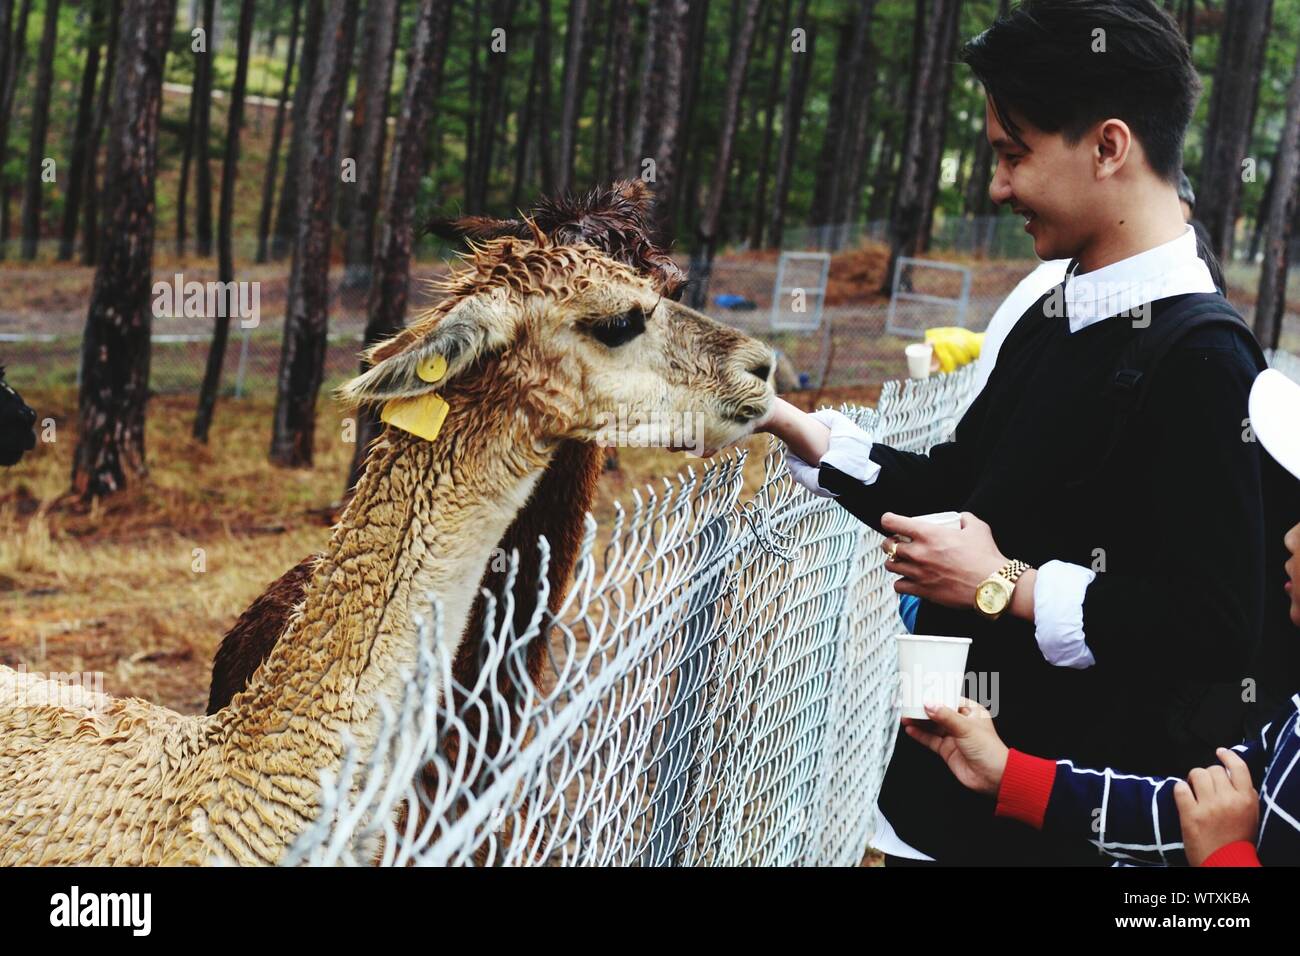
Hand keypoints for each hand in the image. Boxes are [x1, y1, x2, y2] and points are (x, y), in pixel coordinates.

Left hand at [882, 511, 1006, 609]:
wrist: (991, 585)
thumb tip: (962, 518)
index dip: (888, 520)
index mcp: (928, 534)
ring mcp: (918, 573)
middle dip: (890, 543)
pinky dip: (901, 583)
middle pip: (888, 545)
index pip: (892, 522)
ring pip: (890, 566)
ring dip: (894, 562)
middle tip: (897, 543)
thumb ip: (966, 519)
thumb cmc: (985, 557)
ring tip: (902, 561)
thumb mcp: (978, 528)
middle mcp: (918, 553)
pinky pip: (898, 586)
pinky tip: (908, 580)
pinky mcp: (922, 590)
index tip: (889, 522)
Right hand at [902, 698, 1008, 795]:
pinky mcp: (947, 750)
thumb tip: (929, 704)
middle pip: (938, 713)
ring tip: (905, 716)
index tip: (921, 693)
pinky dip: (920, 735)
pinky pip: (930, 740)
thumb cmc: (989, 750)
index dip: (935, 696)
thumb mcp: (966, 727)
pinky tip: (910, 730)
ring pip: (932, 726)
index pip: (949, 699)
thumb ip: (945, 716)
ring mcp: (953, 737)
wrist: (992, 777)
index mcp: (971, 711)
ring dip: (919, 722)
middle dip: (924, 709)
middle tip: (909, 704)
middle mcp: (961, 723)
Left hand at [1173, 748, 1258, 865]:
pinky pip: (1179, 788)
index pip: (1238, 767)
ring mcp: (1209, 807)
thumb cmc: (1238, 840)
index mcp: (1246, 799)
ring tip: (1194, 791)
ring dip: (1192, 780)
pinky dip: (1180, 789)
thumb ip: (1244, 794)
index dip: (1228, 755)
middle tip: (1206, 787)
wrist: (1225, 862)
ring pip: (1196, 774)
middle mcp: (1228, 800)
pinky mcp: (1191, 814)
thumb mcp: (1251, 815)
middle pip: (1213, 769)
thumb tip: (1231, 773)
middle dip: (1208, 775)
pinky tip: (1184, 797)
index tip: (1220, 752)